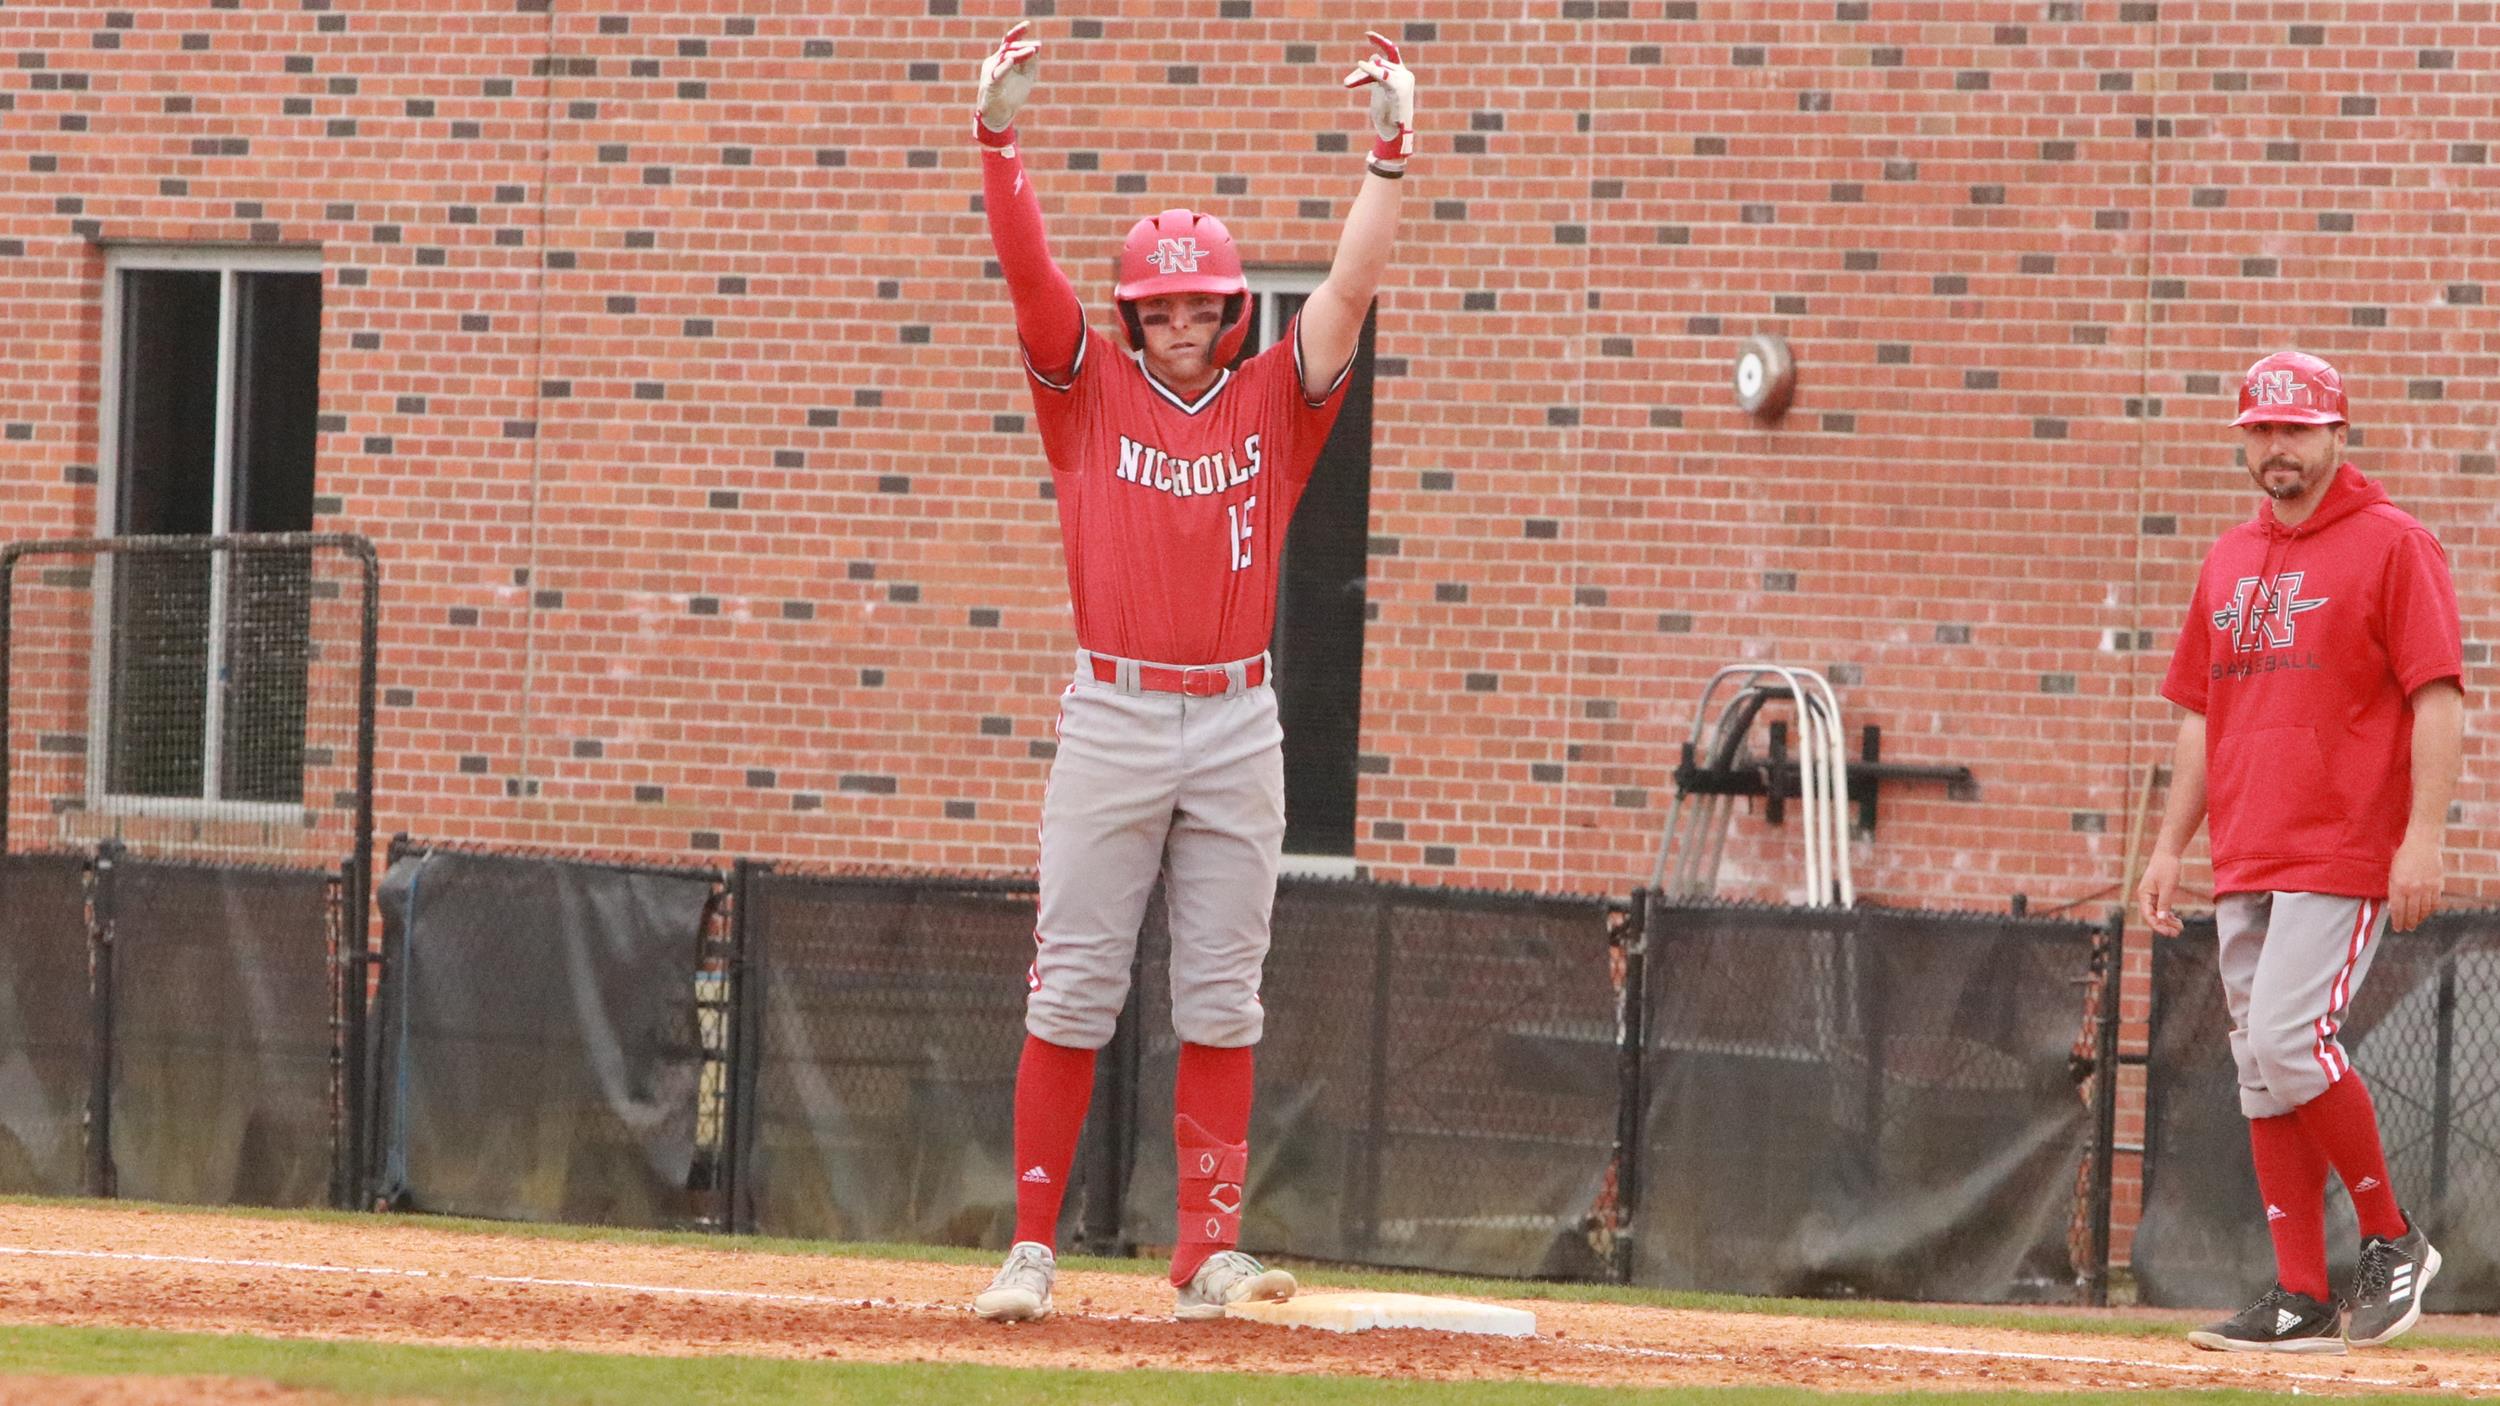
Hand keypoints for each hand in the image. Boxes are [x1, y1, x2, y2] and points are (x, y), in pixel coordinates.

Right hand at [977, 22, 1038, 137]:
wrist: (999, 116)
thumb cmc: (1012, 95)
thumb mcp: (1026, 77)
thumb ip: (1031, 62)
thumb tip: (1037, 46)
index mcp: (1002, 59)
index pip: (1009, 42)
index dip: (1017, 33)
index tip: (1027, 25)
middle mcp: (994, 63)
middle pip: (1008, 49)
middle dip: (1023, 47)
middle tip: (1036, 47)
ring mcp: (991, 73)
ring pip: (1004, 59)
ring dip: (1018, 55)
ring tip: (1032, 51)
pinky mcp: (990, 85)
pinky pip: (997, 74)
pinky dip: (1004, 67)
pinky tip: (1011, 61)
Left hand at [1342, 31, 1413, 169]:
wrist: (1394, 134)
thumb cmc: (1387, 116)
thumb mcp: (1379, 91)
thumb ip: (1376, 75)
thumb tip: (1370, 59)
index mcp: (1402, 74)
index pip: (1390, 52)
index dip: (1380, 41)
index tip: (1367, 34)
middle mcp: (1405, 74)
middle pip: (1378, 62)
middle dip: (1362, 73)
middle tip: (1347, 83)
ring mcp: (1403, 80)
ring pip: (1377, 68)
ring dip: (1361, 76)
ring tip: (1347, 83)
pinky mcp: (1398, 88)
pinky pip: (1381, 75)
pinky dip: (1370, 71)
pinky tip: (1361, 65)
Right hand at [2136, 851, 2183, 937]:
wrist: (2168, 853)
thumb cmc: (2166, 867)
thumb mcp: (2167, 886)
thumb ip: (2164, 903)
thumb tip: (2162, 918)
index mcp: (2144, 895)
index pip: (2148, 915)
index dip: (2157, 925)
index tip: (2168, 933)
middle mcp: (2146, 897)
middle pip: (2153, 916)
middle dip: (2164, 926)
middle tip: (2177, 933)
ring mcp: (2152, 896)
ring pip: (2158, 913)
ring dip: (2168, 922)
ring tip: (2180, 928)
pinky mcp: (2159, 894)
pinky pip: (2162, 908)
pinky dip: (2169, 915)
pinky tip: (2178, 920)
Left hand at [2387, 834, 2443, 931]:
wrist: (2422, 843)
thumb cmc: (2403, 857)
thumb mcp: (2392, 873)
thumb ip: (2392, 891)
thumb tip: (2393, 908)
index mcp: (2399, 886)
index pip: (2398, 910)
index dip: (2398, 921)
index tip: (2397, 928)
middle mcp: (2414, 889)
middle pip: (2412, 912)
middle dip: (2409, 923)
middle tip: (2407, 928)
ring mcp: (2427, 887)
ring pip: (2424, 910)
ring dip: (2420, 918)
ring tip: (2416, 923)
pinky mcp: (2438, 884)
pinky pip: (2435, 902)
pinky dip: (2431, 910)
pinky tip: (2426, 913)